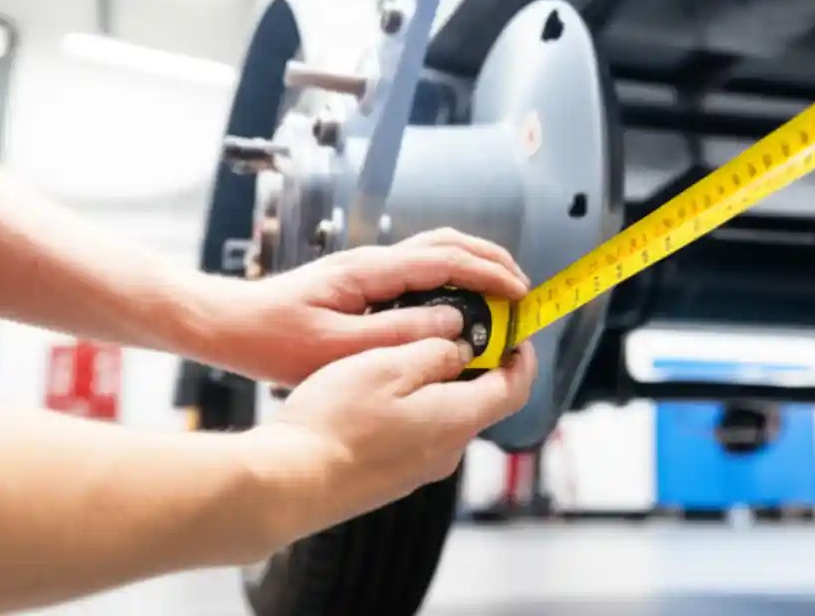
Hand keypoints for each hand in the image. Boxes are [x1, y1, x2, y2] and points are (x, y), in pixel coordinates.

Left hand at [190, 229, 529, 385]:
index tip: (520, 295)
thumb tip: (452, 325)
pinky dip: (454, 277)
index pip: (446, 258)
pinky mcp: (364, 281)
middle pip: (449, 243)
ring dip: (476, 266)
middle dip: (493, 261)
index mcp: (371, 271)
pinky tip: (462, 304)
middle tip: (525, 292)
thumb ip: (396, 334)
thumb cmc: (274, 338)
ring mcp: (370, 267)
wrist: (230, 324)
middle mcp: (374, 261)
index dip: (489, 274)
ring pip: (437, 251)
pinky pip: (422, 269)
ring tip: (504, 295)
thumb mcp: (336, 347)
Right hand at [249, 339, 536, 543]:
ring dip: (438, 385)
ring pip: (445, 416)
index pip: (514, 388)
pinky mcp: (394, 477)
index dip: (522, 357)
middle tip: (453, 331)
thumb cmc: (336, 421)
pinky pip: (418, 435)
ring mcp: (420, 469)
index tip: (515, 331)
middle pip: (480, 400)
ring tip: (405, 355)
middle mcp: (448, 451)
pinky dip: (413, 407)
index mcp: (458, 419)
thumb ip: (433, 352)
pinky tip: (378, 393)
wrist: (292, 482)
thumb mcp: (388, 363)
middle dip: (474, 365)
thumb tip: (459, 348)